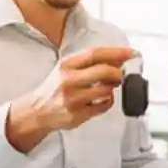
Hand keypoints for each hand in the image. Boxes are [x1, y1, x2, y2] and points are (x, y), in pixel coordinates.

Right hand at [9, 47, 134, 149]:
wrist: (36, 111)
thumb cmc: (55, 88)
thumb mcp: (66, 69)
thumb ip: (88, 63)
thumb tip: (118, 58)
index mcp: (66, 64)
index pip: (95, 54)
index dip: (116, 52)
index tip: (131, 53)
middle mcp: (68, 80)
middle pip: (103, 71)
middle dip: (118, 72)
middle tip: (122, 74)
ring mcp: (72, 99)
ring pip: (106, 90)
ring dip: (112, 88)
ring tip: (108, 87)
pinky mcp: (77, 115)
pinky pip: (103, 106)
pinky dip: (108, 101)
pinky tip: (101, 99)